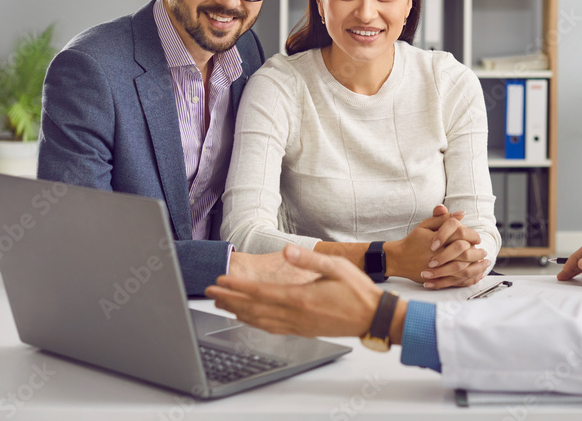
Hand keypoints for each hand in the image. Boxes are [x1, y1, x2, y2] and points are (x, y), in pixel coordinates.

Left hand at [207, 246, 383, 337]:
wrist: (372, 318)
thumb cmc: (357, 291)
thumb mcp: (336, 267)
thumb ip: (310, 259)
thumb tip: (288, 251)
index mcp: (301, 298)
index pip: (259, 293)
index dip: (237, 287)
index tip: (220, 281)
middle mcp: (295, 315)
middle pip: (253, 308)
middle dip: (228, 300)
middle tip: (209, 293)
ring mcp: (297, 326)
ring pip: (259, 321)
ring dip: (237, 312)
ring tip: (221, 305)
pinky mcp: (302, 331)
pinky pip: (271, 328)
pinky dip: (254, 323)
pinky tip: (247, 319)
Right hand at [386, 205, 487, 289]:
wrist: (399, 259)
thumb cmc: (413, 241)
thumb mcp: (425, 225)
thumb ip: (443, 218)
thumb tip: (462, 213)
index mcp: (438, 239)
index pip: (462, 235)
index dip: (473, 236)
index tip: (477, 239)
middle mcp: (440, 254)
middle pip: (466, 253)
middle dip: (478, 252)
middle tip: (484, 252)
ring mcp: (439, 268)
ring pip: (464, 269)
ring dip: (477, 266)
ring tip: (484, 263)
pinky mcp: (438, 279)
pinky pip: (458, 281)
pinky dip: (470, 279)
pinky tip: (477, 275)